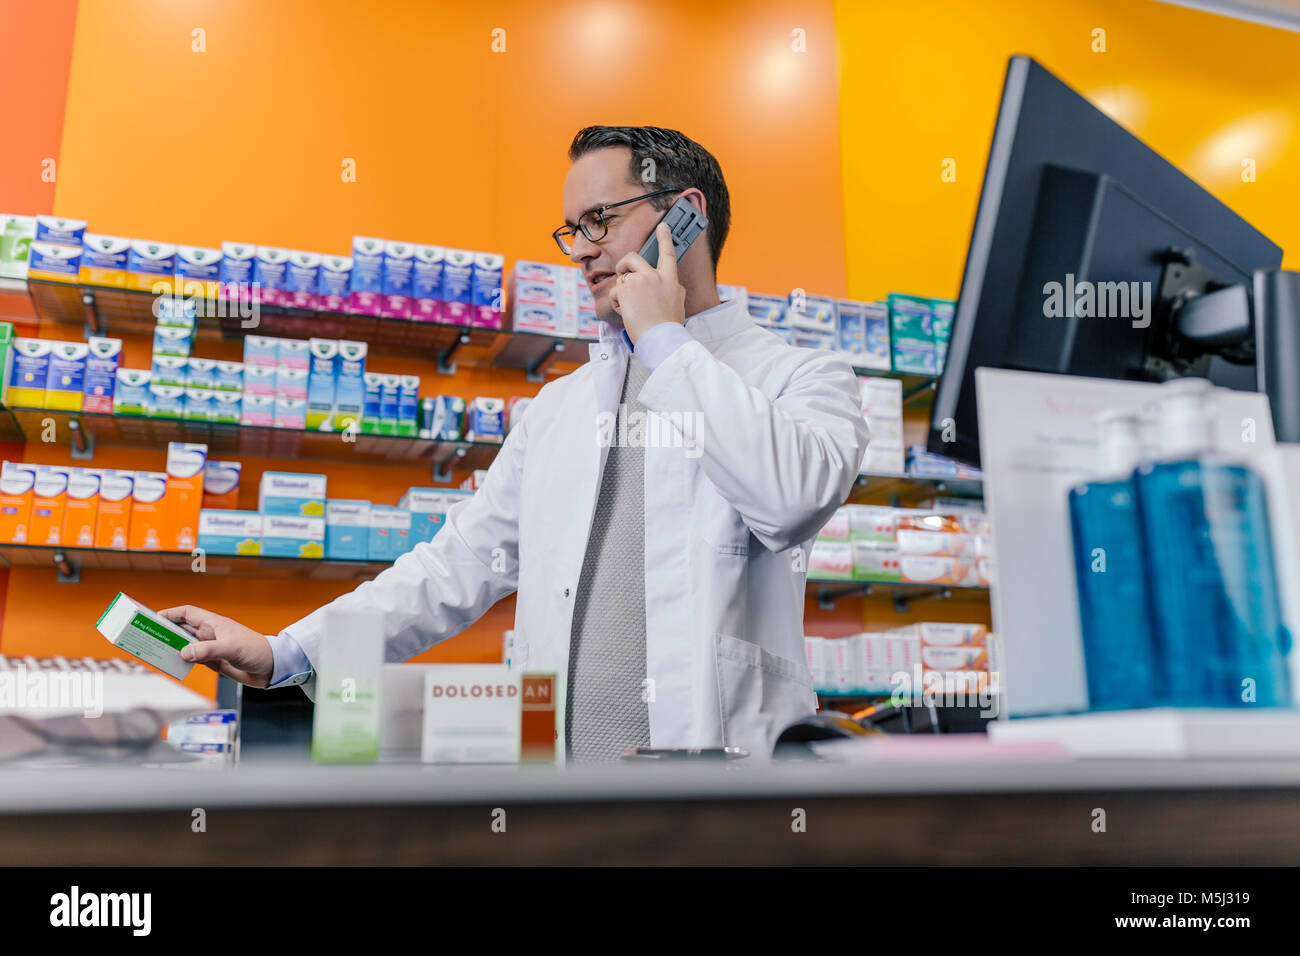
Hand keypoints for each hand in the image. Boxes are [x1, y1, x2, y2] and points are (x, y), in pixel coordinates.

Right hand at [160, 604, 274, 687]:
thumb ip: (208, 650)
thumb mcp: (231, 648)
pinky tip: (171, 665)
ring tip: (153, 651)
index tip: (152, 618)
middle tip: (146, 636)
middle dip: (165, 631)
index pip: (187, 613)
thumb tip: (184, 653)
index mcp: (214, 623)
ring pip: (184, 645)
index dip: (170, 613)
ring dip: (171, 647)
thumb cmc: (257, 650)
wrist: (272, 667)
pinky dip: (180, 661)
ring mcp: (211, 648)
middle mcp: (210, 634)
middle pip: (182, 629)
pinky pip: (191, 659)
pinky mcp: (213, 661)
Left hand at [609, 220, 685, 343]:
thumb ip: (672, 290)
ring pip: (621, 279)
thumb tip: (671, 286)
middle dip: (623, 265)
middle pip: (632, 258)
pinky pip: (614, 292)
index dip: (665, 238)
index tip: (663, 226)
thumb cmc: (668, 326)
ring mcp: (639, 280)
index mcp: (670, 280)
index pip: (668, 254)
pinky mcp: (625, 288)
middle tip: (622, 274)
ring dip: (621, 294)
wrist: (661, 337)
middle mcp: (655, 276)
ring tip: (632, 309)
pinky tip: (627, 313)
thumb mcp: (677, 303)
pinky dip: (617, 304)